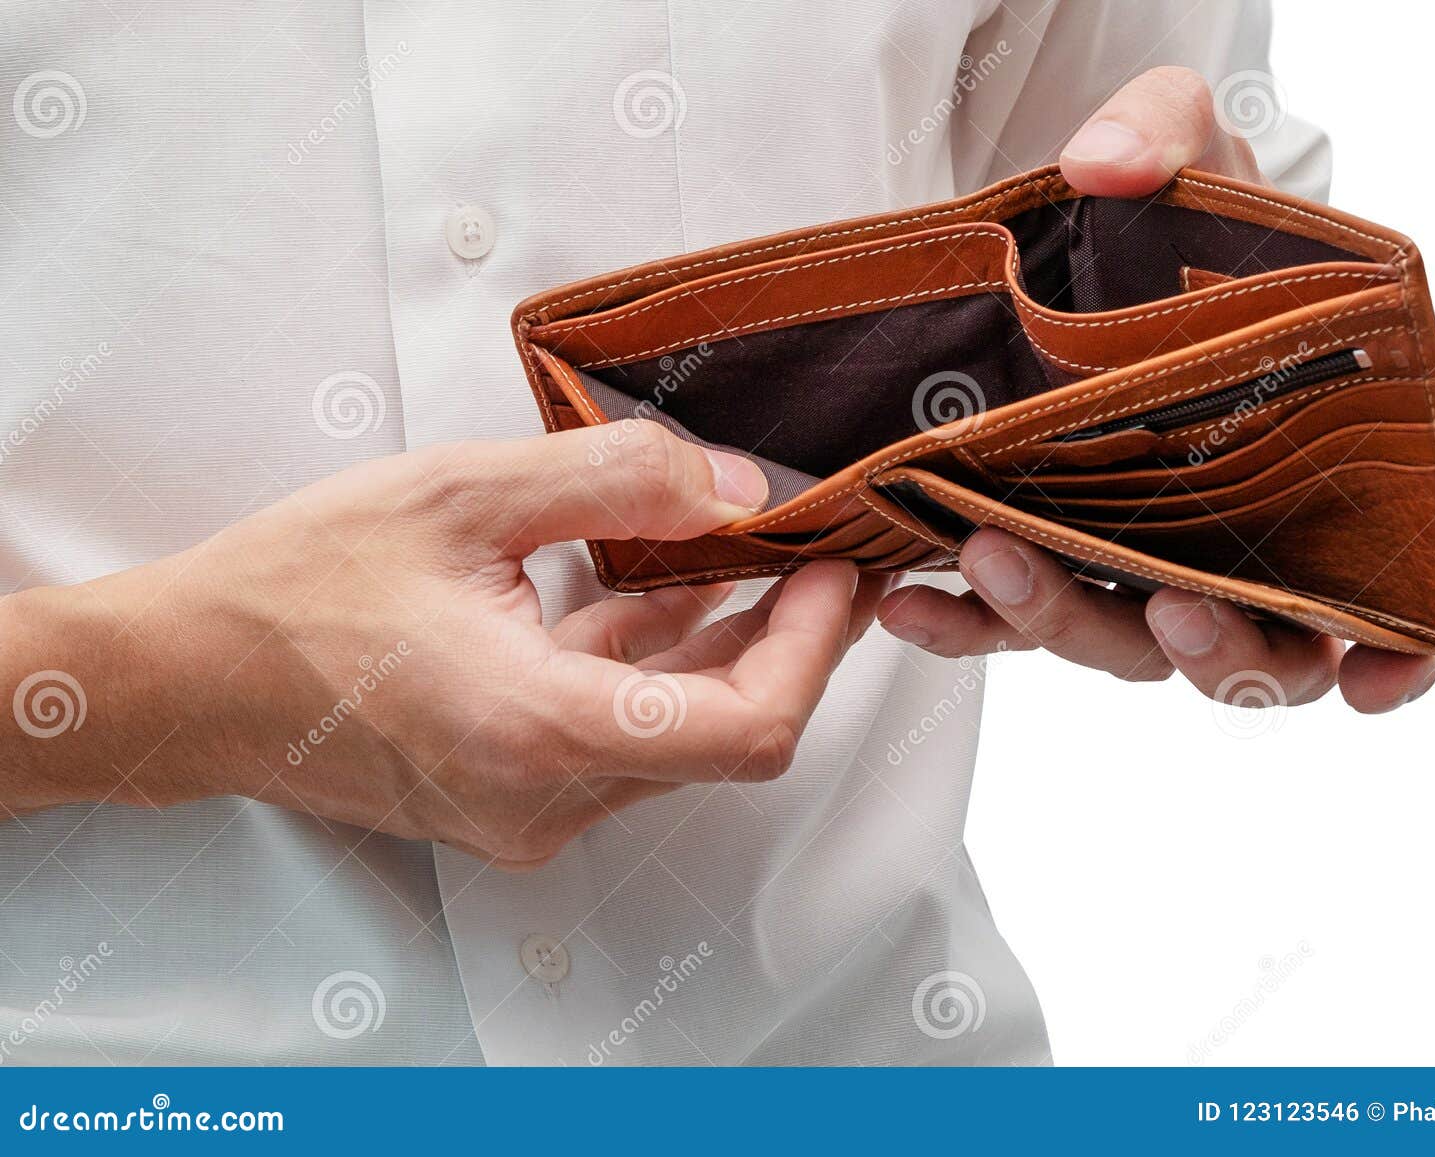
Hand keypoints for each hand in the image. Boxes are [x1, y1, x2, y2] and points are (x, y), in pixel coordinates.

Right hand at [1, 421, 884, 867]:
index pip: (746, 730)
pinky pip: (619, 737)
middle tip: (818, 551)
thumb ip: (616, 481)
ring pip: (676, 737)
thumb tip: (737, 490)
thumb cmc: (295, 589)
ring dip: (725, 650)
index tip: (830, 571)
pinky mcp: (510, 796)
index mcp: (537, 731)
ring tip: (758, 555)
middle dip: (789, 641)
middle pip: (726, 735)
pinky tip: (667, 590)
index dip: (812, 651)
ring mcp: (528, 809)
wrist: (187, 680)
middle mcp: (545, 796)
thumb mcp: (463, 494)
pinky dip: (655, 668)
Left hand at [877, 66, 1434, 713]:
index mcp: (1306, 476)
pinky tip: (912, 601)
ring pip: (1116, 643)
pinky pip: (1003, 620)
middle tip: (1171, 606)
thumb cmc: (1176, 219)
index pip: (1371, 603)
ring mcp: (1126, 560)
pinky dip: (965, 627)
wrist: (1085, 244)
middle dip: (1214, 646)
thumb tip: (1108, 162)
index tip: (1379, 678)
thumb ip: (1166, 139)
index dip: (1387, 658)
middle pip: (1238, 649)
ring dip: (1063, 621)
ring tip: (995, 556)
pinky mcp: (1039, 554)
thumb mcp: (1188, 155)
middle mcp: (1223, 544)